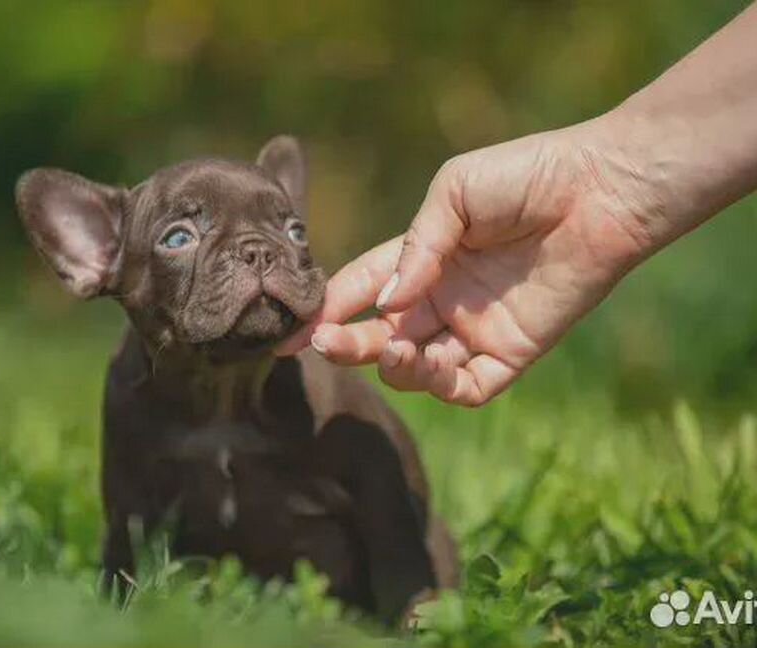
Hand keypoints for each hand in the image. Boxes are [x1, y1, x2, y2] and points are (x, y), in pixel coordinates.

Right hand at [277, 119, 654, 405]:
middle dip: (347, 343)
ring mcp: (473, 329)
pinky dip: (442, 386)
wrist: (601, 190)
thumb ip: (416, 244)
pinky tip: (434, 361)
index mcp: (422, 257)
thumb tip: (386, 303)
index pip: (362, 288)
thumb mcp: (456, 191)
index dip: (327, 309)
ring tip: (397, 346)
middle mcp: (441, 298)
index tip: (292, 331)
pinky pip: (467, 388)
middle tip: (328, 344)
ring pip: (416, 369)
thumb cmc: (527, 176)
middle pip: (379, 335)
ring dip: (395, 365)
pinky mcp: (511, 353)